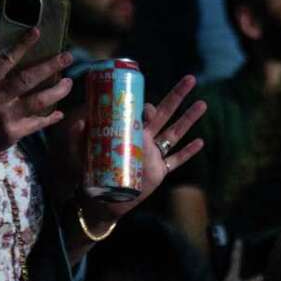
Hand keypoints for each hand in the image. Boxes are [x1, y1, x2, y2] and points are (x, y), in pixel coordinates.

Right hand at [0, 33, 73, 160]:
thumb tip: (1, 30)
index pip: (5, 59)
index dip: (22, 44)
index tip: (37, 31)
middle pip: (27, 79)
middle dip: (50, 66)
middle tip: (68, 56)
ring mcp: (6, 116)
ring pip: (38, 101)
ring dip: (57, 91)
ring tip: (69, 82)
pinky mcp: (14, 133)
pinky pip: (37, 123)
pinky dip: (51, 118)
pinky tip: (60, 112)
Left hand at [71, 74, 207, 222]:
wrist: (102, 202)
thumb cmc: (90, 176)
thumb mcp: (80, 156)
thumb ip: (77, 139)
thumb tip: (80, 121)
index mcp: (129, 132)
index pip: (143, 113)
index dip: (148, 107)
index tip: (147, 108)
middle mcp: (145, 140)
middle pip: (166, 114)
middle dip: (177, 96)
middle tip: (190, 79)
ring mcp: (154, 155)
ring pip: (175, 134)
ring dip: (189, 119)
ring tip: (202, 103)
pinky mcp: (159, 172)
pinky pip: (176, 160)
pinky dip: (188, 152)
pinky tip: (200, 142)